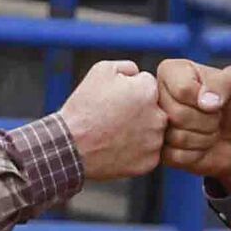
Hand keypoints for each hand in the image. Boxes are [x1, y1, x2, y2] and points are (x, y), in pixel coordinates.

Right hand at [60, 58, 165, 180]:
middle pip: (154, 110)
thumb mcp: (101, 71)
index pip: (149, 86)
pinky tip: (117, 148)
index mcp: (149, 91)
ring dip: (139, 132)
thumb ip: (128, 67)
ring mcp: (155, 141)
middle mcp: (159, 116)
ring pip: (152, 132)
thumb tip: (138, 74)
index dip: (130, 92)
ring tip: (114, 135)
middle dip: (139, 113)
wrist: (70, 145)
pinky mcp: (149, 162)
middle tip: (114, 119)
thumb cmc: (84, 107)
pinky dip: (136, 152)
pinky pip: (148, 153)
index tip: (115, 101)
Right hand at [156, 59, 230, 192]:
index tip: (214, 98)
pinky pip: (174, 156)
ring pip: (176, 137)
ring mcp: (156, 123)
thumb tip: (204, 100)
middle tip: (214, 117)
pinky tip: (200, 145)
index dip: (205, 100)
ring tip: (209, 129)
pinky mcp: (159, 149)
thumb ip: (224, 82)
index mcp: (171, 71)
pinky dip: (195, 154)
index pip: (182, 89)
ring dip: (203, 138)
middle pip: (176, 114)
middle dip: (206, 121)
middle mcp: (157, 95)